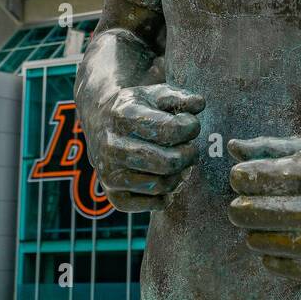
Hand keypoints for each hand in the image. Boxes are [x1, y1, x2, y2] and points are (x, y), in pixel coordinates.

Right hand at [84, 83, 203, 211]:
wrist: (101, 125)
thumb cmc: (138, 109)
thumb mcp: (156, 94)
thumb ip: (181, 98)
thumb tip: (199, 105)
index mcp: (123, 117)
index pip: (169, 130)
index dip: (190, 127)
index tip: (191, 124)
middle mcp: (112, 148)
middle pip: (168, 163)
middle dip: (189, 154)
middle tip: (190, 147)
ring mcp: (110, 175)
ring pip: (163, 185)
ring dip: (180, 173)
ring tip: (180, 160)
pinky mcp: (115, 198)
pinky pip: (154, 204)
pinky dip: (168, 193)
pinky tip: (166, 176)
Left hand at [227, 135, 300, 283]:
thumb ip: (270, 147)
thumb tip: (232, 147)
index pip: (248, 179)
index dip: (240, 176)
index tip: (245, 176)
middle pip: (243, 213)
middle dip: (241, 203)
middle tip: (253, 198)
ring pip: (253, 240)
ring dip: (257, 228)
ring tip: (276, 216)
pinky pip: (270, 264)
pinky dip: (273, 250)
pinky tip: (290, 235)